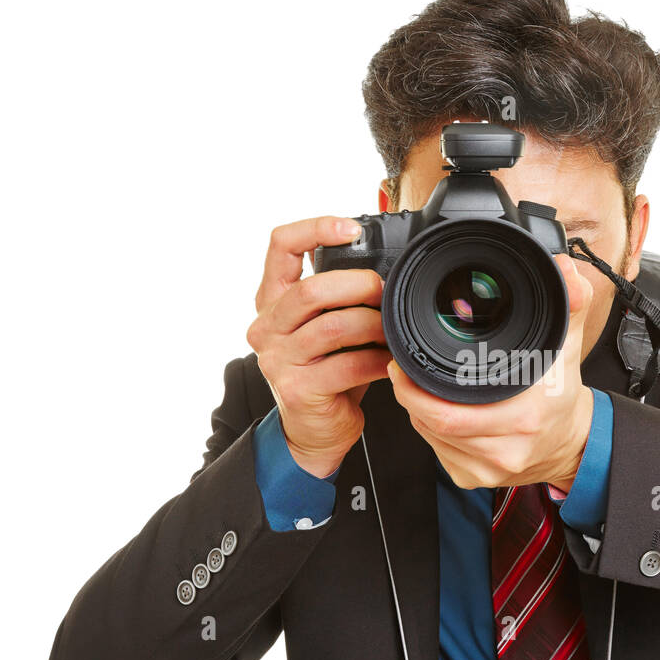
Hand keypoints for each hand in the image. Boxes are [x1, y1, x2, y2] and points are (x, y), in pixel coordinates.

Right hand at [246, 216, 392, 477]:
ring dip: (372, 324)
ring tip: (391, 328)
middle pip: (310, 290)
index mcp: (272, 300)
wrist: (314, 430)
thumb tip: (387, 267)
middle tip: (384, 291)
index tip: (351, 229)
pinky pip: (347, 366)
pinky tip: (389, 360)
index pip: (280, 245)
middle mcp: (267, 327)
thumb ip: (338, 297)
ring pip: (332, 327)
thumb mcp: (324, 326)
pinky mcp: (299, 390)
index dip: (315, 229)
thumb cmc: (326, 371)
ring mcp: (278, 360)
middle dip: (357, 285)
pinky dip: (377, 360)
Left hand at [388, 252, 594, 490]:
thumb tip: (565, 271)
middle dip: (409, 395)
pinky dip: (428, 430)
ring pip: (431, 438)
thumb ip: (570, 303)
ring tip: (415, 385)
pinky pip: (436, 452)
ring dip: (416, 411)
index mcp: (525, 416)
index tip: (403, 365)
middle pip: (434, 424)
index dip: (417, 389)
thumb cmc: (561, 395)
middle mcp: (505, 447)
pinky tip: (432, 412)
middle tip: (398, 370)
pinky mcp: (474, 478)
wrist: (572, 443)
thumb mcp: (569, 344)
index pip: (450, 411)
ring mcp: (488, 468)